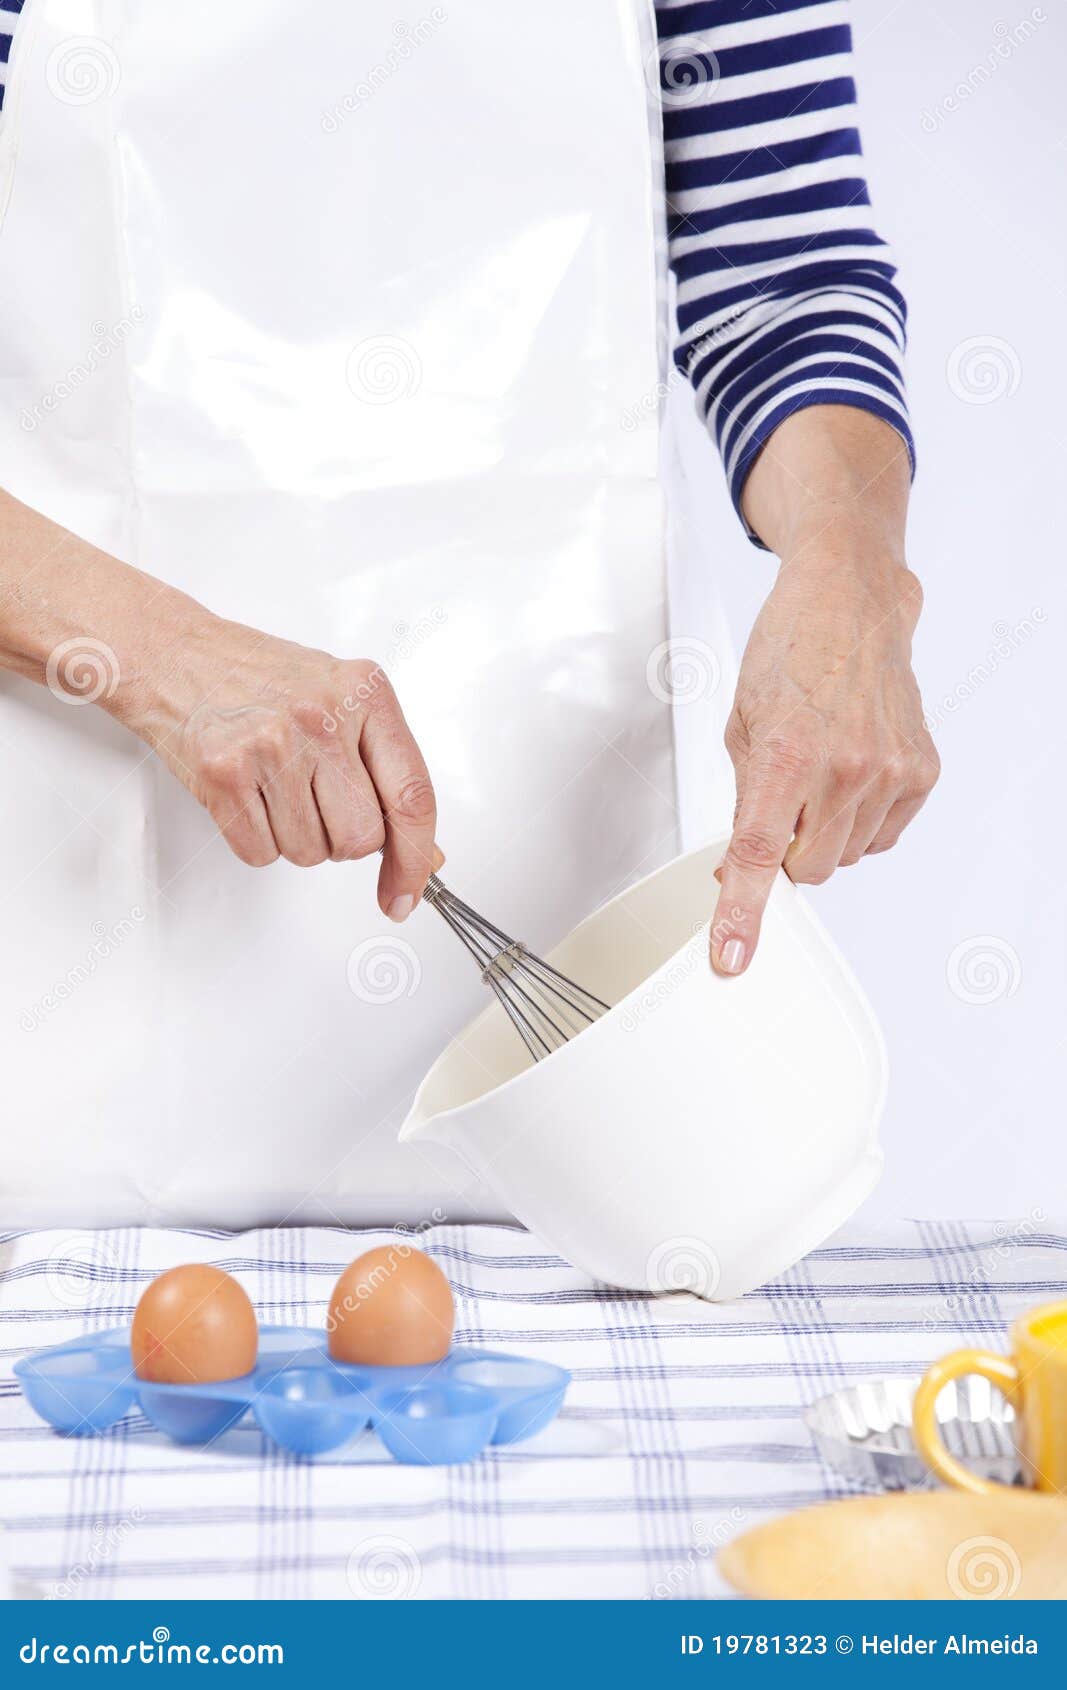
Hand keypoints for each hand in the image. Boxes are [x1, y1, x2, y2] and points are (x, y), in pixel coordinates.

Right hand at [120, 611, 437, 917]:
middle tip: (317, 800)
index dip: (415, 859)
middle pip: (362, 838)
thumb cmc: (263, 679)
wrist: (176, 655)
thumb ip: (388, 770)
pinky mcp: (222, 774)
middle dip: (343, 839)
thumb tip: (426, 853)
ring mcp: (270, 745)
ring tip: (276, 785)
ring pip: (311, 853)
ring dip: (297, 838)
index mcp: (365, 693)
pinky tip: (249, 794)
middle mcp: (321, 717)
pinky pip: (261, 853)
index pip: (412, 795)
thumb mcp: (343, 700)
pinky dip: (258, 839)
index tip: (406, 894)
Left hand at [711, 548, 938, 975]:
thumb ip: (743, 804)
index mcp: (784, 756)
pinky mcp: (921, 773)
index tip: (732, 958)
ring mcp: (889, 773)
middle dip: (787, 851)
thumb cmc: (790, 654)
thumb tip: (739, 872)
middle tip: (782, 802)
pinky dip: (860, 821)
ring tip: (819, 770)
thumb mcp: (741, 726)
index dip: (742, 914)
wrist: (852, 605)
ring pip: (845, 858)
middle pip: (807, 870)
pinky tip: (851, 774)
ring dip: (825, 834)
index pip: (759, 856)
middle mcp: (843, 768)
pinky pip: (881, 838)